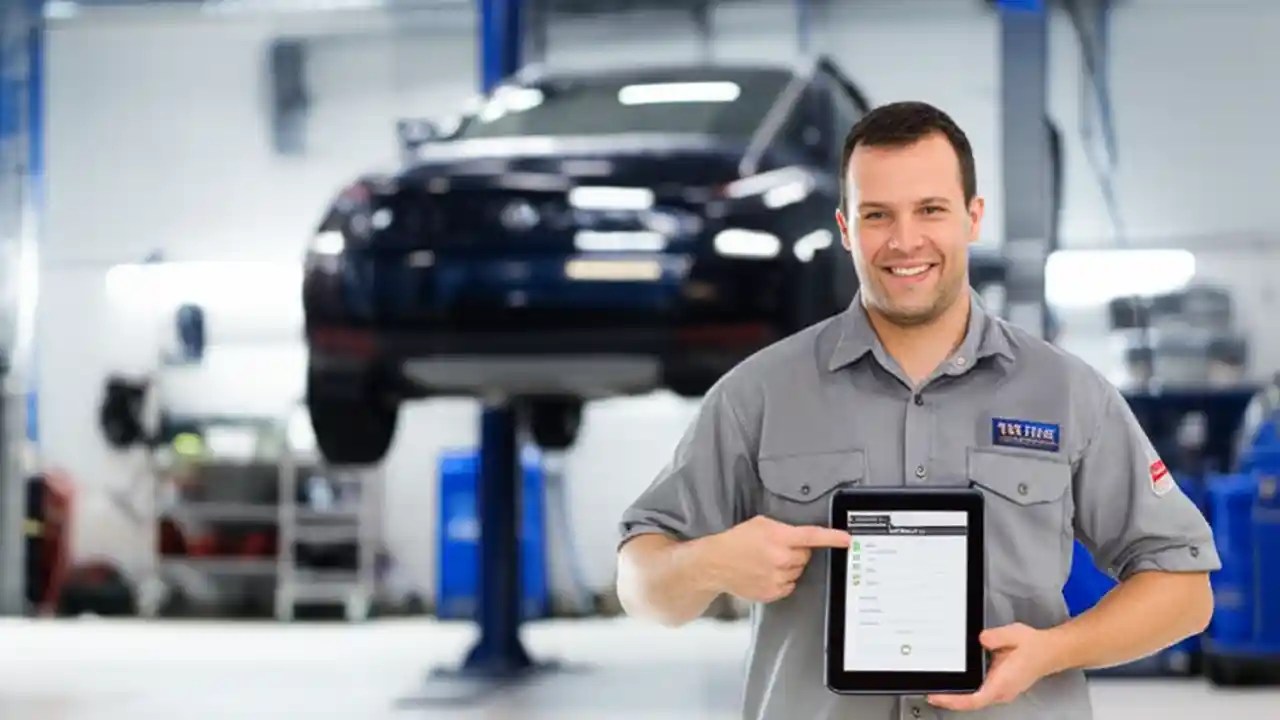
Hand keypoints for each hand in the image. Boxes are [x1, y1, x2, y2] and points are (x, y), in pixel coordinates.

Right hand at [703, 515, 849, 602]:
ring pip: (798, 571)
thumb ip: (783, 529)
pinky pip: (790, 585)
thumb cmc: (736, 541)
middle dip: (797, 552)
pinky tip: (766, 573)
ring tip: (768, 562)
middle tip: (778, 549)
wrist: (716, 563)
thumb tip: (801, 537)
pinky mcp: (773, 592)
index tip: (846, 539)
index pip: (812, 537)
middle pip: (806, 555)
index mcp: (780, 538)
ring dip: (789, 566)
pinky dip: (783, 580)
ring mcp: (777, 578)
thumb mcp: (760, 524)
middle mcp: (781, 559)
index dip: (832, 538)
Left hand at [926, 623, 1062, 711]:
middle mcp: (1002, 691)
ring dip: (956, 698)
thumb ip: (997, 637)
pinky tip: (956, 686)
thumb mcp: (1014, 634)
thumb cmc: (1034, 646)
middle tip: (931, 693)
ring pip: (975, 700)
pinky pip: (979, 695)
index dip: (953, 700)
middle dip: (949, 700)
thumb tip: (981, 639)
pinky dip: (965, 693)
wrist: (1050, 652)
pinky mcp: (1000, 688)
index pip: (974, 698)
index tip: (937, 697)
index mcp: (1003, 682)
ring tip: (938, 692)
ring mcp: (1001, 692)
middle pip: (971, 702)